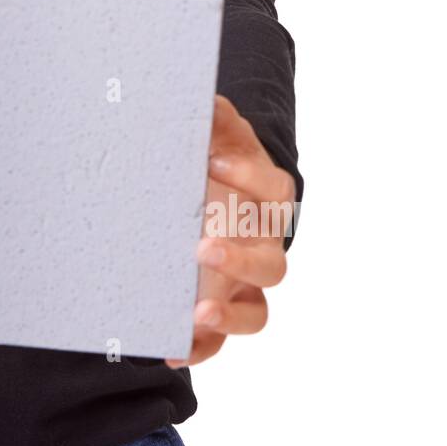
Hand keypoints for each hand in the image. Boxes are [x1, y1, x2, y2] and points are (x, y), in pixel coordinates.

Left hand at [165, 94, 295, 368]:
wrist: (189, 198)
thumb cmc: (204, 166)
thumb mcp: (210, 136)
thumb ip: (212, 120)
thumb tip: (203, 98)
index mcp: (264, 200)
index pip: (275, 191)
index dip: (251, 177)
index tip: (214, 163)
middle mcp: (261, 246)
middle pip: (272, 261)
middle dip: (240, 255)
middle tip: (202, 246)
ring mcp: (243, 286)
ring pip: (257, 311)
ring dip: (229, 313)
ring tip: (197, 310)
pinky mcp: (217, 314)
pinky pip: (218, 343)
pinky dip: (198, 347)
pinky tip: (171, 348)